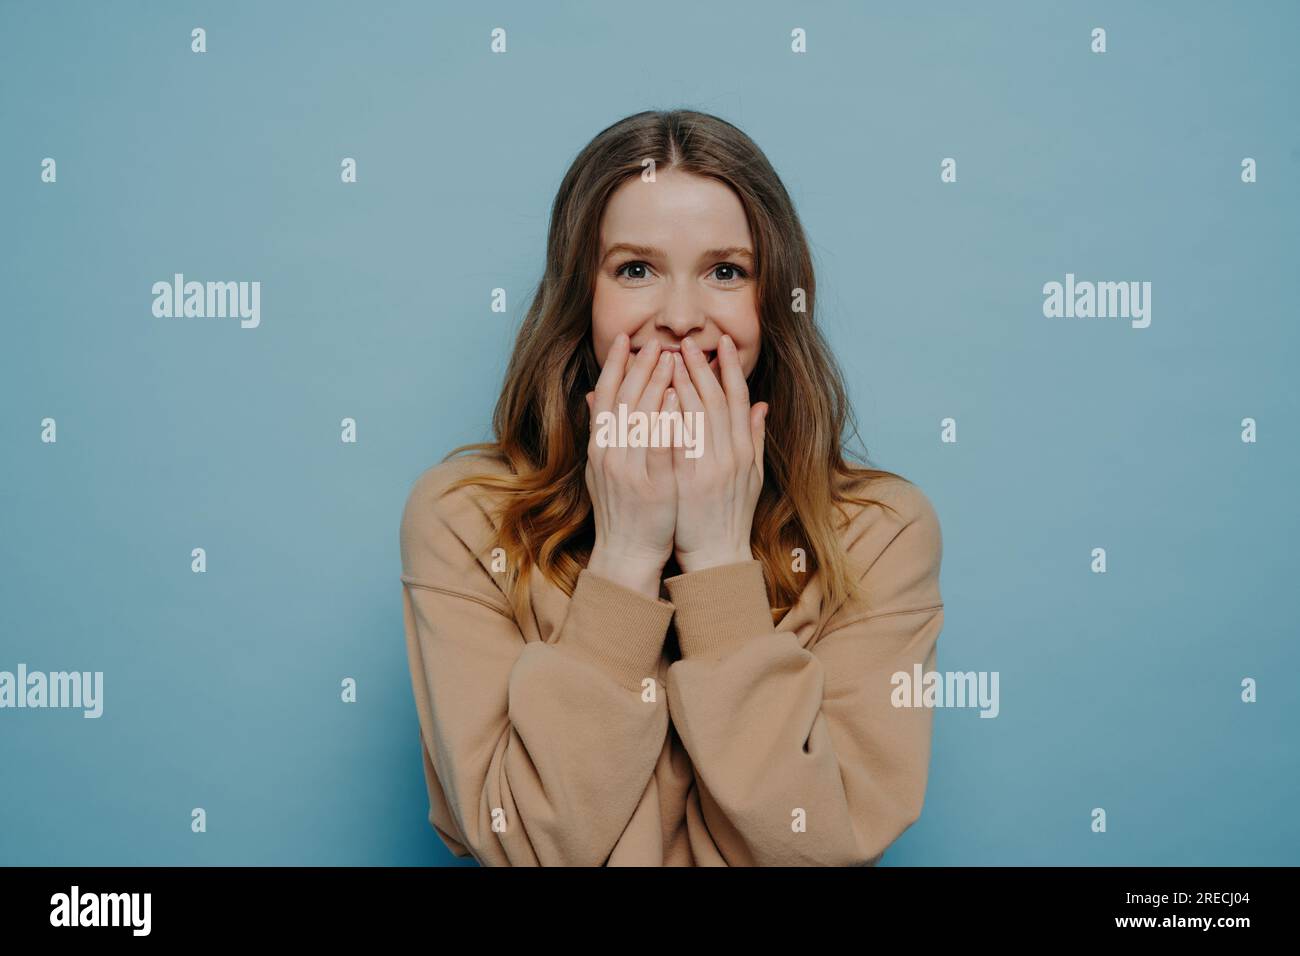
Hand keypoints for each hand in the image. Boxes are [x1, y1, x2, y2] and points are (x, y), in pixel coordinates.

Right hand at [584, 333, 677, 599]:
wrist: (626, 552)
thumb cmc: (621, 508)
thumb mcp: (602, 467)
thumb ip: (601, 431)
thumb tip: (593, 394)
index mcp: (600, 447)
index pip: (605, 396)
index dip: (614, 365)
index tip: (626, 339)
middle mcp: (609, 455)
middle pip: (623, 401)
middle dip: (639, 367)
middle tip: (656, 342)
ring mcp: (628, 471)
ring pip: (640, 419)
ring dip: (655, 386)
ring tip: (671, 359)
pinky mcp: (650, 487)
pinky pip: (658, 449)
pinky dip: (665, 422)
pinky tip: (676, 400)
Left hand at [667, 333, 767, 573]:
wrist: (718, 555)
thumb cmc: (730, 514)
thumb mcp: (751, 475)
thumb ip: (755, 438)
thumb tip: (763, 405)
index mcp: (744, 451)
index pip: (739, 400)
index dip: (730, 369)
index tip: (721, 344)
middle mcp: (731, 456)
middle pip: (717, 401)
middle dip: (702, 368)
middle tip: (687, 343)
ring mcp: (710, 469)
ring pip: (698, 417)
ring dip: (684, 385)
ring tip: (670, 359)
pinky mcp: (690, 483)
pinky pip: (681, 444)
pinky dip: (674, 418)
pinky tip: (663, 397)